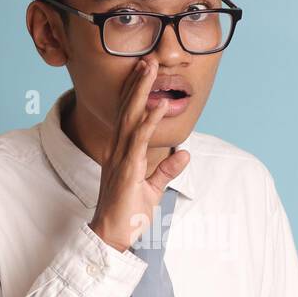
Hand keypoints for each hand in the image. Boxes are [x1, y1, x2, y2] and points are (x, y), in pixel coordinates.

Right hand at [88, 56, 190, 252]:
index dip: (135, 93)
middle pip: (127, 110)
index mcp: (122, 153)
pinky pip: (139, 140)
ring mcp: (120, 158)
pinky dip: (150, 120)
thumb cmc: (127, 215)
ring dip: (141, 92)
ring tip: (150, 70)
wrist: (113, 236)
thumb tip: (184, 154)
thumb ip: (167, 170)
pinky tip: (159, 104)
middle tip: (147, 60)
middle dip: (137, 84)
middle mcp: (117, 151)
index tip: (143, 73)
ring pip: (131, 117)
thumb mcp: (153, 189)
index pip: (128, 117)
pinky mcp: (127, 169)